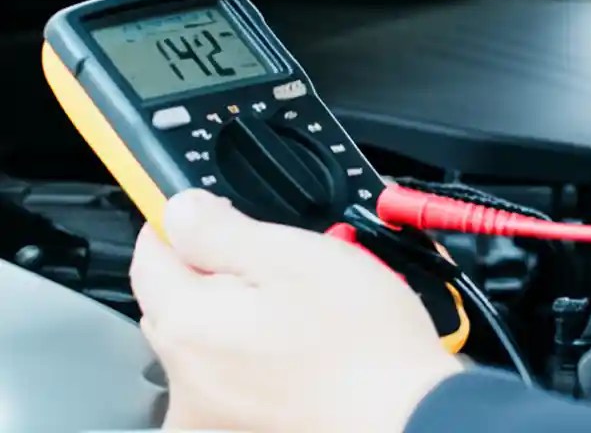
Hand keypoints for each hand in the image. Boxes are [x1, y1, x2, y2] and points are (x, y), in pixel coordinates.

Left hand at [130, 189, 462, 432]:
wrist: (409, 417)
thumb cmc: (367, 346)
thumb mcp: (297, 258)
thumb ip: (223, 232)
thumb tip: (182, 211)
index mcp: (187, 325)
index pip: (151, 254)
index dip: (185, 223)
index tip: (216, 213)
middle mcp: (185, 380)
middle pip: (179, 302)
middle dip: (219, 276)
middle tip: (285, 268)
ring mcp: (210, 416)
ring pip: (207, 343)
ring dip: (239, 321)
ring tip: (307, 315)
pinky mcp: (240, 430)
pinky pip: (229, 382)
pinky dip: (253, 362)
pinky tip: (301, 355)